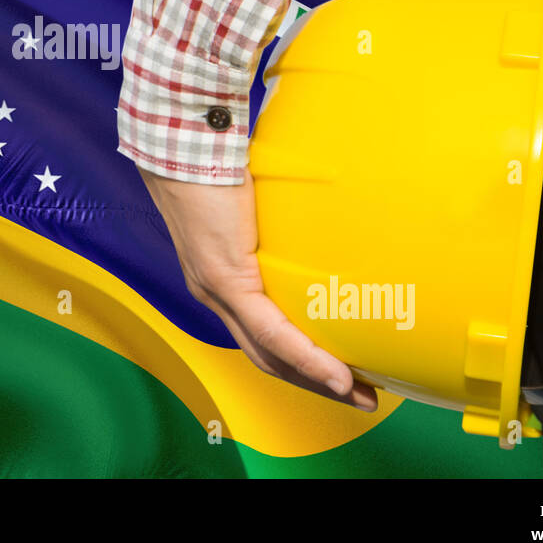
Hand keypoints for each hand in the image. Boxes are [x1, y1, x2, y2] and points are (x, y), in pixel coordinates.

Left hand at [138, 165, 377, 411]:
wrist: (185, 146)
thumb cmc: (217, 163)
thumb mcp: (253, 205)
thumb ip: (277, 222)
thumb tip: (320, 215)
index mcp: (220, 281)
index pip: (260, 338)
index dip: (298, 363)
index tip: (338, 374)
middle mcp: (214, 296)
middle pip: (266, 358)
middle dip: (314, 384)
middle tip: (358, 396)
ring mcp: (217, 291)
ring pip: (269, 355)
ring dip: (316, 381)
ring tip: (357, 394)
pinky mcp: (226, 278)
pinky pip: (270, 330)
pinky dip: (305, 357)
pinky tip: (336, 374)